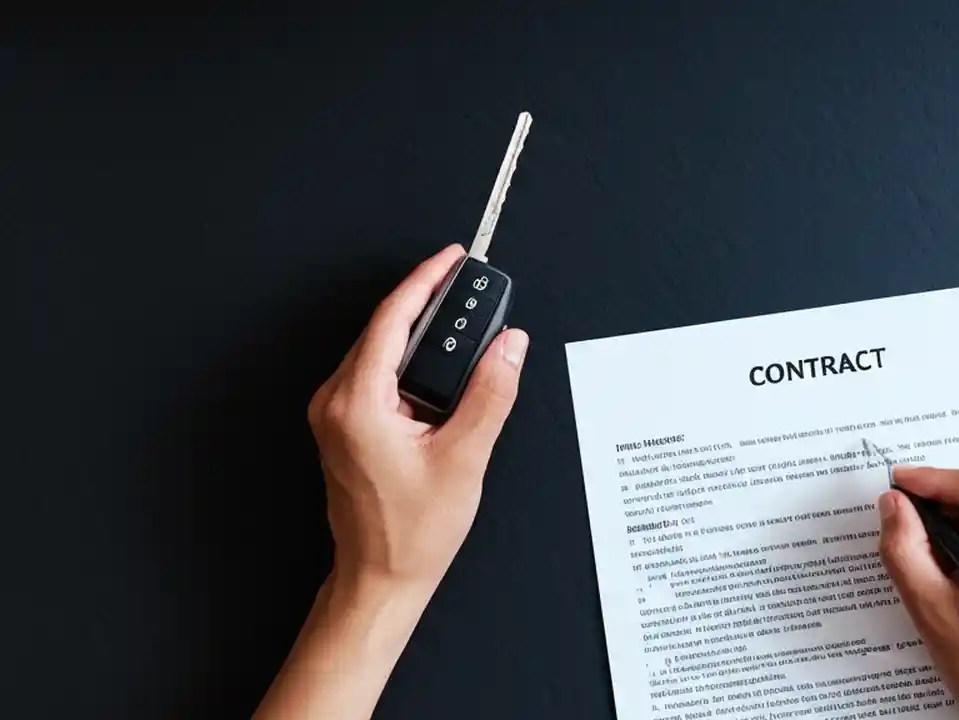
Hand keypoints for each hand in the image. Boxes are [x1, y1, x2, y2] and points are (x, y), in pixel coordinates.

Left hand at [257, 244, 527, 718]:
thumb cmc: (410, 533)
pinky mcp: (345, 427)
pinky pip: (376, 376)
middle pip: (383, 330)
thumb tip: (508, 346)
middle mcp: (337, 402)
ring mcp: (336, 415)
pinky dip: (410, 364)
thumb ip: (490, 393)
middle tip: (468, 288)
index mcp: (357, 403)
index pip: (392, 320)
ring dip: (421, 336)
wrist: (380, 578)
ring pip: (380, 352)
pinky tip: (442, 371)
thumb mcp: (465, 458)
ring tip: (465, 328)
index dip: (425, 281)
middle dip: (428, 304)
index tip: (451, 259)